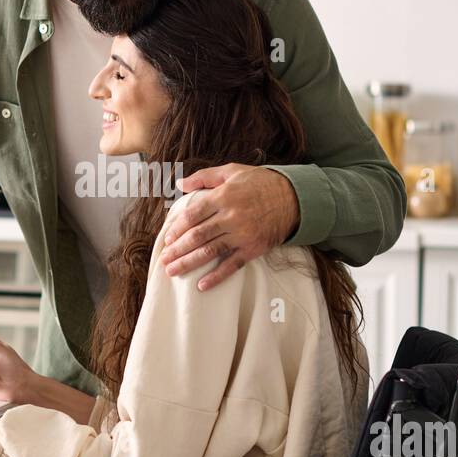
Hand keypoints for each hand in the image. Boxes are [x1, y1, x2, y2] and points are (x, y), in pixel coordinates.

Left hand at [159, 164, 299, 290]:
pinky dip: (216, 277)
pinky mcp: (253, 248)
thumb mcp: (232, 171)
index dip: (178, 228)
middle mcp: (231, 217)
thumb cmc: (260, 182)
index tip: (168, 238)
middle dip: (178, 249)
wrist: (293, 198)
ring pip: (210, 251)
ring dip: (189, 263)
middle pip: (198, 236)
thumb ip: (204, 177)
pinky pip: (232, 265)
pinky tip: (202, 285)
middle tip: (164, 260)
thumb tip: (180, 183)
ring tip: (173, 271)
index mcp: (223, 196)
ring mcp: (242, 234)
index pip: (193, 215)